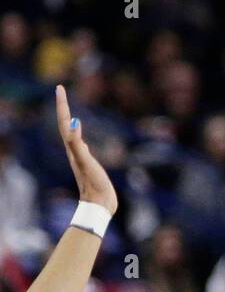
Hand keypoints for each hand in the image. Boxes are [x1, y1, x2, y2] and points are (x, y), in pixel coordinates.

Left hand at [56, 84, 117, 214]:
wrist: (98, 204)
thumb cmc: (93, 183)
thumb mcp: (85, 161)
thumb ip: (77, 142)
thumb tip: (73, 122)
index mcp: (72, 147)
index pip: (64, 121)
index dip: (62, 104)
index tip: (60, 87)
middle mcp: (73, 149)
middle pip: (65, 123)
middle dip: (63, 106)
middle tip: (60, 89)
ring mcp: (79, 155)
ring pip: (70, 131)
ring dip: (67, 117)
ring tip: (67, 106)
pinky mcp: (87, 161)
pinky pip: (79, 140)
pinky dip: (78, 131)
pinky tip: (79, 131)